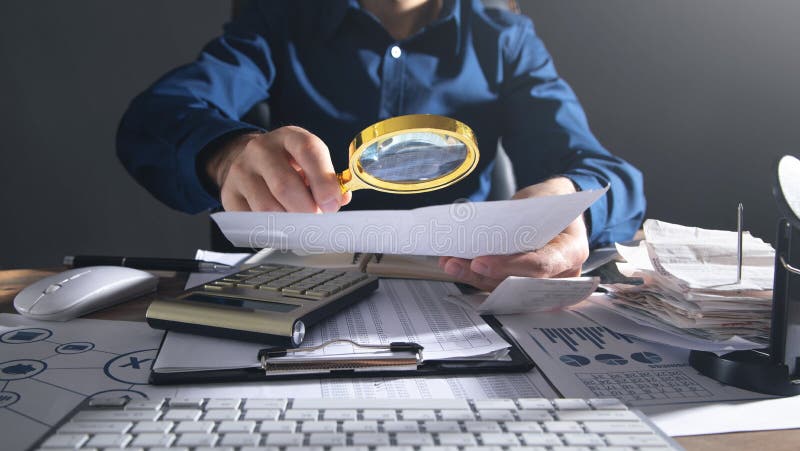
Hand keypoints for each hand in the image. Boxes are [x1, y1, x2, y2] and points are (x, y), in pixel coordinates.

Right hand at [206, 127, 350, 211]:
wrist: (247, 161)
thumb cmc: (287, 164)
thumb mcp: (310, 162)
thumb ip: (328, 180)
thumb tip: (340, 199)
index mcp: (290, 137)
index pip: (308, 151)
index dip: (323, 180)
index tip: (331, 204)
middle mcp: (262, 149)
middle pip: (284, 185)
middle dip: (306, 209)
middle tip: (315, 217)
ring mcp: (242, 170)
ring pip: (267, 207)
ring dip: (288, 222)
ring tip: (297, 220)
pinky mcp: (229, 193)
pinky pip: (251, 220)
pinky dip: (268, 228)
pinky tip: (277, 222)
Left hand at [438, 177, 589, 290]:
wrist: (558, 206)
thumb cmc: (553, 202)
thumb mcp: (540, 202)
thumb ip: (519, 220)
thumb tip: (482, 229)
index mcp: (573, 251)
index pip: (541, 265)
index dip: (509, 266)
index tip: (481, 261)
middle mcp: (561, 274)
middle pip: (520, 282)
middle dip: (486, 275)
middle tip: (459, 264)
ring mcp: (543, 283)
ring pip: (505, 287)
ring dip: (474, 277)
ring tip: (451, 263)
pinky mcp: (525, 285)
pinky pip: (499, 285)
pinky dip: (476, 276)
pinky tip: (457, 266)